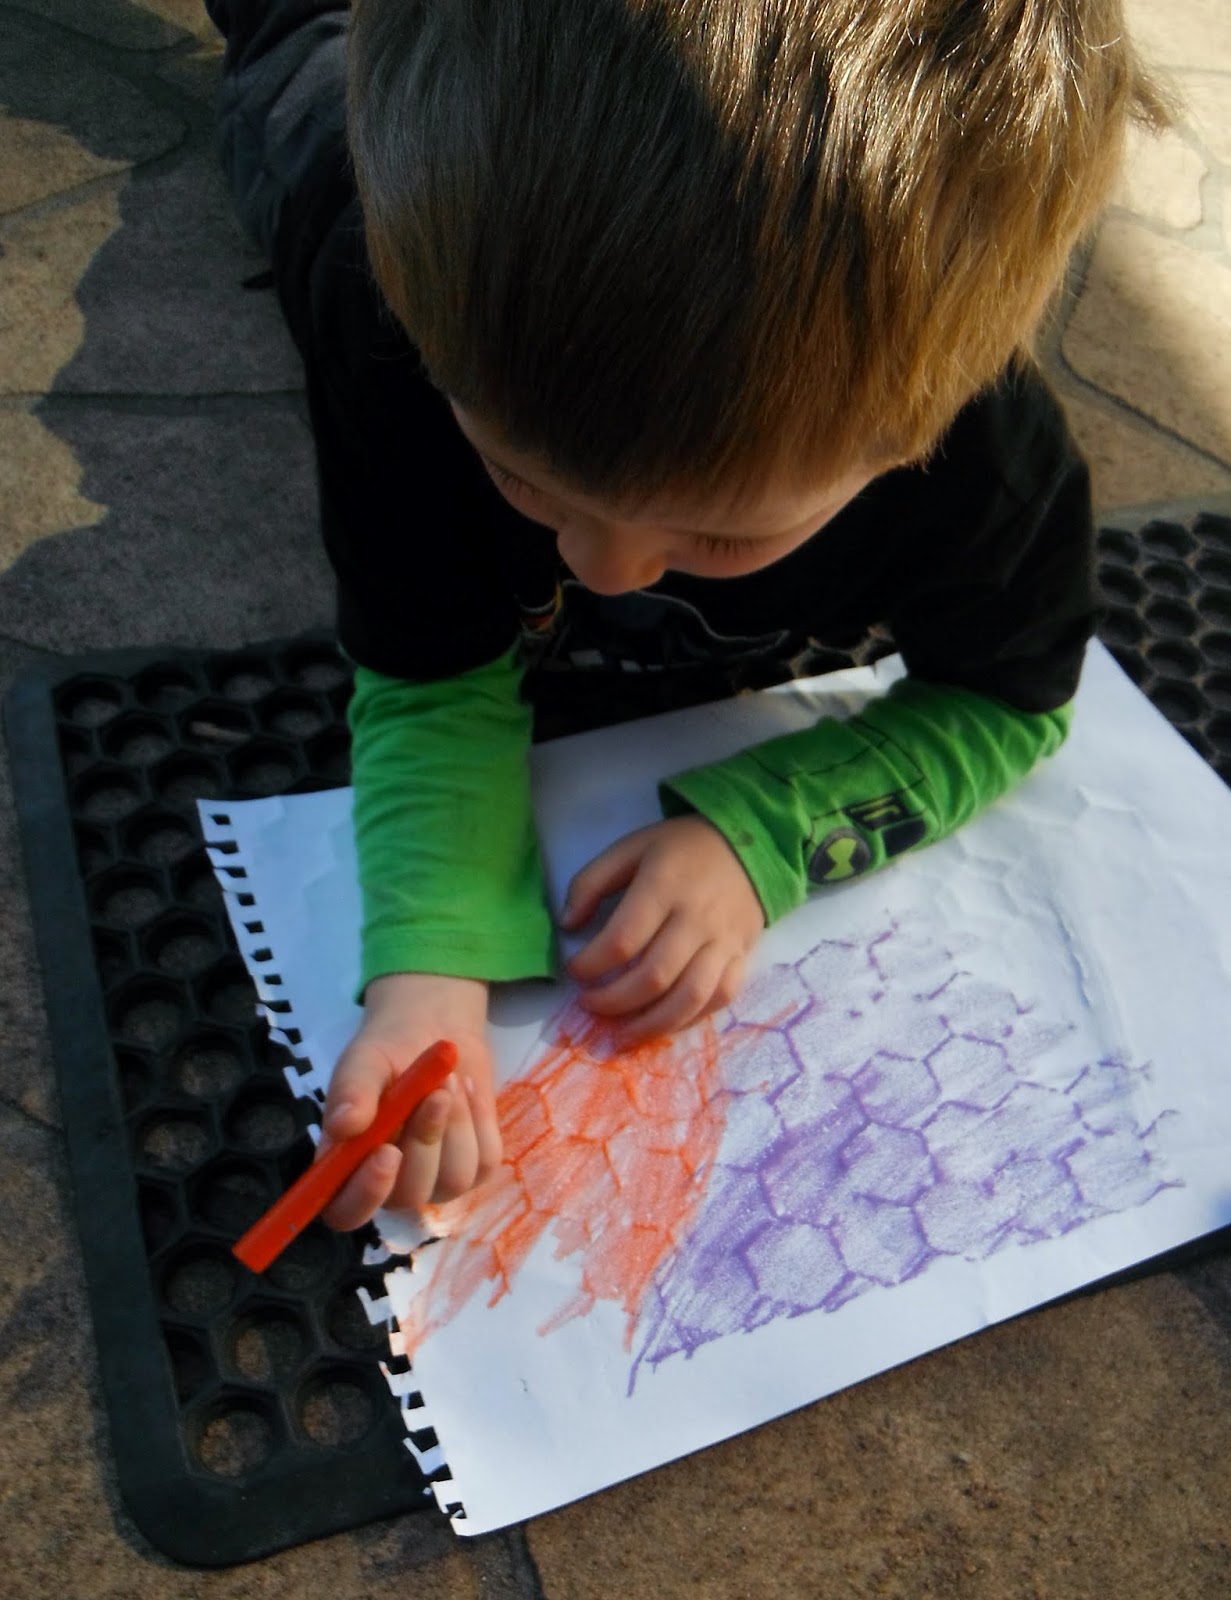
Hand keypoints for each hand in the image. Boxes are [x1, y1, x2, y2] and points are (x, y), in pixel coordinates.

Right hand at [318, 972, 499, 1229]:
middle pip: (409, 1196)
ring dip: (457, 1125)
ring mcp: (434, 1182)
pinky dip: (480, 1119)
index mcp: (347, 1167)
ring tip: (448, 1080)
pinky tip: (467, 1090)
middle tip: (434, 1090)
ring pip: (453, 1180)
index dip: (366, 1194)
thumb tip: (342, 1126)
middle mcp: (389, 1184)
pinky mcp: (474, 1170)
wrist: (437, 1036)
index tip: (388, 1152)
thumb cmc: (388, 1053)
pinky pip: (486, 1161)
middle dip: (425, 1141)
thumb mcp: (364, 1062)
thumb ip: (351, 1091)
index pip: (346, 1212)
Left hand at [561, 815, 763, 1041]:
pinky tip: (662, 1025)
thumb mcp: (630, 848)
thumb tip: (567, 925)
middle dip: (613, 1001)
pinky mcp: (742, 956)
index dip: (591, 965)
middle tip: (589, 1004)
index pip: (622, 940)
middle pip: (653, 977)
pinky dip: (690, 1020)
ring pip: (688, 998)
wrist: (750, 844)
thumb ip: (591, 883)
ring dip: (650, 1024)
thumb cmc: (681, 848)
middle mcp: (696, 918)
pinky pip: (719, 998)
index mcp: (663, 887)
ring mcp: (723, 941)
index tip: (574, 970)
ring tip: (621, 1033)